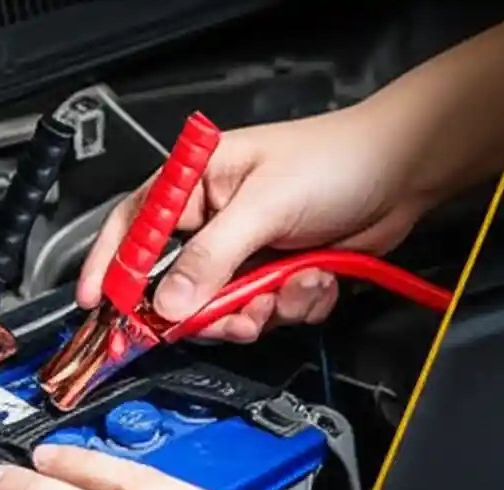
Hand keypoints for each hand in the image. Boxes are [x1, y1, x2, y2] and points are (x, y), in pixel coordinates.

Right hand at [78, 102, 431, 343]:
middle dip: (210, 308)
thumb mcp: (264, 206)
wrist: (402, 175)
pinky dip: (295, 305)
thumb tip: (168, 301)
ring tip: (291, 285)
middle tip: (232, 315)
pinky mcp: (282, 275)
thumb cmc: (335, 159)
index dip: (114, 269)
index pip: (136, 228)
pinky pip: (271, 313)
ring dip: (263, 308)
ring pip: (229, 308)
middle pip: (181, 285)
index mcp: (197, 182)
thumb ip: (212, 257)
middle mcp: (218, 218)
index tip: (101, 307)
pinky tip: (317, 278)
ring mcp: (251, 250)